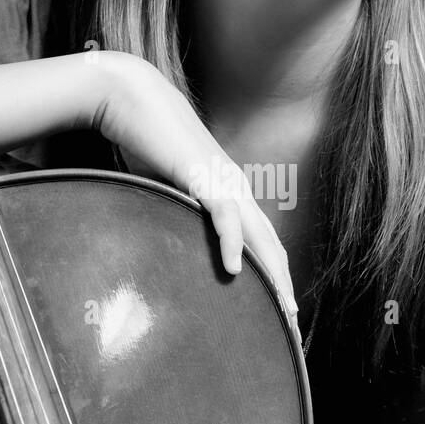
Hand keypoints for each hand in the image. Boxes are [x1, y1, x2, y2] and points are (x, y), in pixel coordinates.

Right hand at [84, 51, 299, 332]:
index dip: (272, 276)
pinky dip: (231, 245)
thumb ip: (176, 214)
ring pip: (259, 236)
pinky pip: (223, 216)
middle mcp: (234, 189)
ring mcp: (223, 182)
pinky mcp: (202, 176)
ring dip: (272, 275)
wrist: (131, 99)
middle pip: (270, 246)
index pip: (260, 242)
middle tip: (292, 325)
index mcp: (228, 193)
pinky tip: (232, 271)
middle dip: (284, 287)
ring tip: (282, 310)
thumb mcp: (166, 188)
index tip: (277, 310)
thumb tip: (167, 244)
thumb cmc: (145, 142)